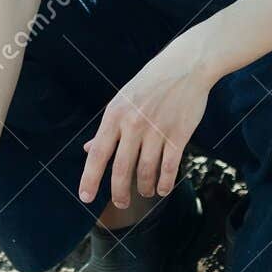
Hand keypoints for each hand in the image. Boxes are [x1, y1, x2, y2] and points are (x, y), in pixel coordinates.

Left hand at [78, 37, 214, 211]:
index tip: (85, 198)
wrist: (185, 66)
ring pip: (146, 171)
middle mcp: (133, 124)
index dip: (90, 178)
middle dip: (119, 192)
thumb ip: (107, 128)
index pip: (98, 153)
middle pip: (121, 168)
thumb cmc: (149, 84)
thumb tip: (89, 150)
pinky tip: (162, 189)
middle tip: (120, 204)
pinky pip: (169, 167)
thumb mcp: (122, 101)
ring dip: (143, 188)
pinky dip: (165, 183)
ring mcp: (156, 130)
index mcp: (115, 115)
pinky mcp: (179, 135)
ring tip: (143, 193)